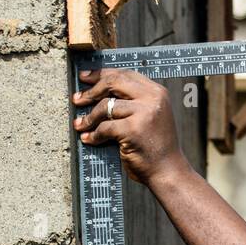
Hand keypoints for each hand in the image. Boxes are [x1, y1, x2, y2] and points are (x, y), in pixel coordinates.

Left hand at [71, 69, 188, 184]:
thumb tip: (99, 89)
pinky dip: (93, 135)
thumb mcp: (151, 116)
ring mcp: (144, 113)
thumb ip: (134, 101)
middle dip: (91, 90)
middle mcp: (153, 99)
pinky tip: (88, 139)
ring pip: (105, 106)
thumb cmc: (155, 146)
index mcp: (157, 92)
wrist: (168, 170)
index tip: (85, 78)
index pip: (125, 74)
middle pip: (114, 82)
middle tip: (77, 99)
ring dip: (89, 117)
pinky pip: (104, 128)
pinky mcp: (133, 130)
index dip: (102, 74)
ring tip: (80, 124)